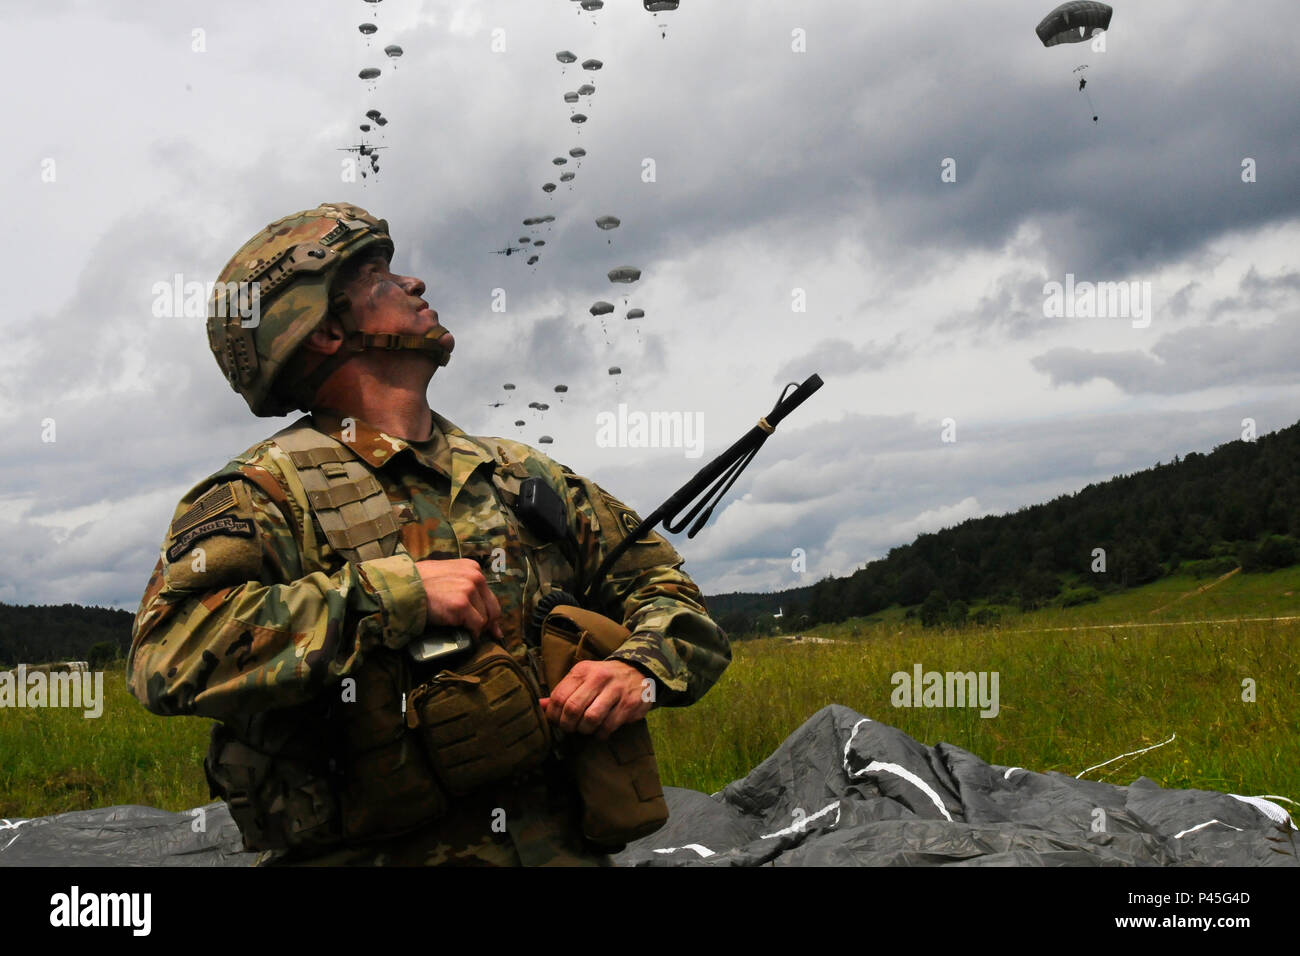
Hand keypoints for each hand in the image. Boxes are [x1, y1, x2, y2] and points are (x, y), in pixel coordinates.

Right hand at [414, 558, 502, 640]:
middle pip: (491, 608)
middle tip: (481, 633)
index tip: (490, 624)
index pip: (489, 594)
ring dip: (474, 628)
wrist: (403, 587)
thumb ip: (461, 583)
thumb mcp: (445, 573)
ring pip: (484, 619)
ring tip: (462, 630)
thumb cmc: (419, 582)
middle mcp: (474, 576)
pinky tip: (461, 633)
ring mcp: (468, 590)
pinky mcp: (462, 605)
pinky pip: (475, 626)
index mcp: (472, 568)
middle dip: (487, 623)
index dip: (488, 611)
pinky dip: (470, 633)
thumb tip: (473, 603)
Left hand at [540, 659, 654, 739]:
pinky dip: (601, 734)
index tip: (557, 721)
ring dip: (585, 730)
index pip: (559, 696)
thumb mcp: (583, 678)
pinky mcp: (629, 703)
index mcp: (583, 671)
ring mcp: (616, 690)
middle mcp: (599, 677)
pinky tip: (600, 731)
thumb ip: (563, 692)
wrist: (638, 671)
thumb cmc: (604, 679)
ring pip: (591, 718)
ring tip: (585, 729)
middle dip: (568, 725)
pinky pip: (609, 725)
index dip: (554, 715)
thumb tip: (541, 706)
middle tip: (570, 728)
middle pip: (573, 708)